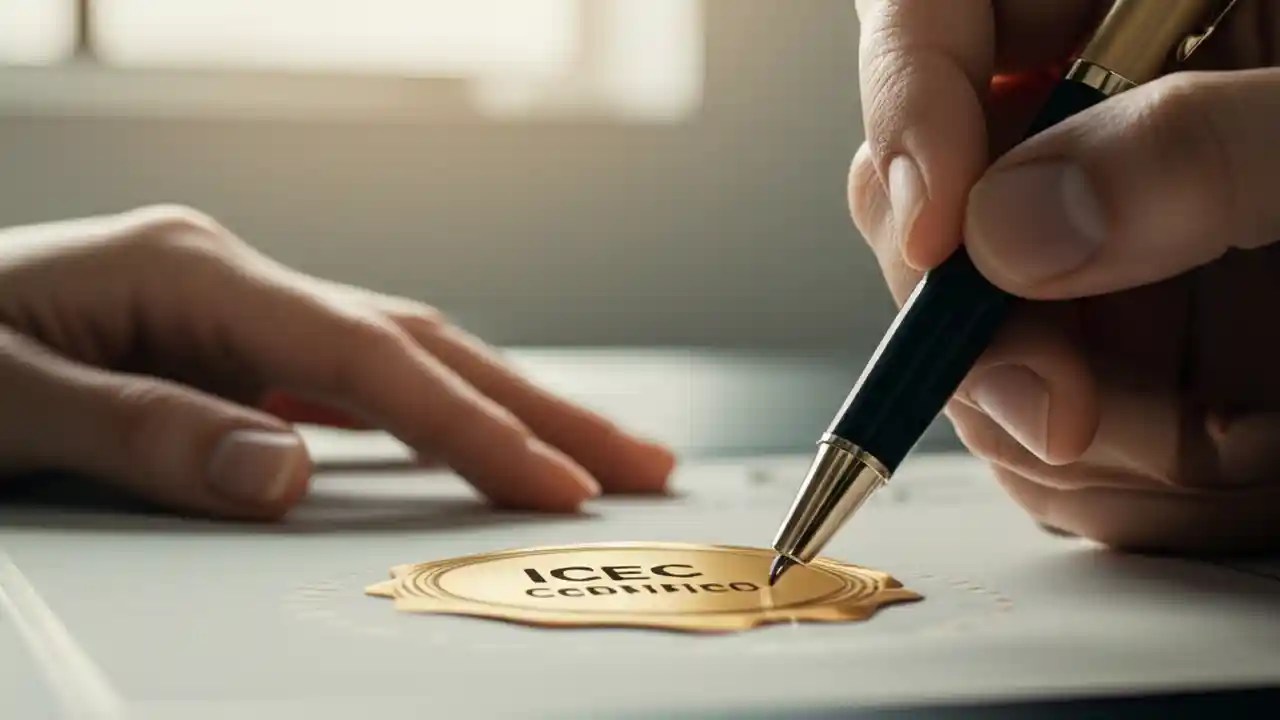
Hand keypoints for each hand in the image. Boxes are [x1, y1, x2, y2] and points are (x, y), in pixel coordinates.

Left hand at [0, 206, 673, 518]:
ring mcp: (238, 314)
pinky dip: (434, 415)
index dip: (469, 423)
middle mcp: (232, 282)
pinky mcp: (233, 352)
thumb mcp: (4, 406)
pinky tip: (474, 438)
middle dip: (537, 406)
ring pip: (405, 356)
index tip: (551, 485)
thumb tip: (287, 473)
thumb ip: (144, 434)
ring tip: (589, 453)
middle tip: (636, 461)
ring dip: (504, 405)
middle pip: (420, 341)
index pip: (366, 357)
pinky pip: (361, 382)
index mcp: (192, 274)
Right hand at [852, 1, 1279, 551]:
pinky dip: (1109, 472)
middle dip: (980, 323)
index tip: (937, 227)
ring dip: (1060, 422)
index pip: (941, 6)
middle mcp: (1113, 112)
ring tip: (1210, 456)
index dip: (905, 107)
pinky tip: (1212, 470)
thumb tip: (1017, 228)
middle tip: (1056, 405)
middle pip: (942, 194)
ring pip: (984, 324)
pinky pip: (1051, 403)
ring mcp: (1118, 228)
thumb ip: (1216, 151)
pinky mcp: (1143, 325)